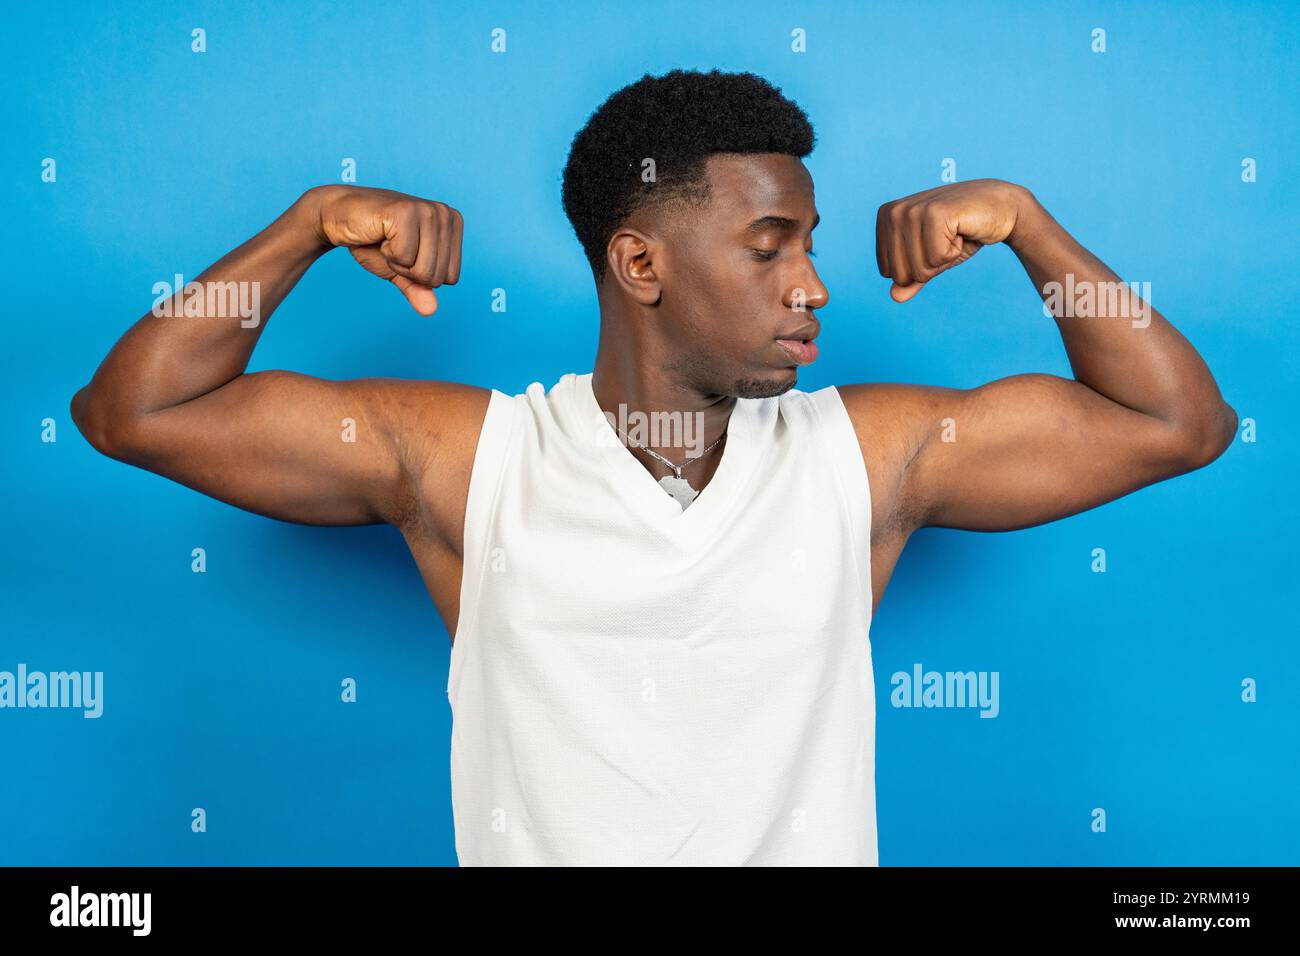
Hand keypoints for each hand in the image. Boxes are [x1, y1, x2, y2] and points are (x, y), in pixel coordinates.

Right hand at [308, 184, 462, 314]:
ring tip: (387, 240)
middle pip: (437, 276)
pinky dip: (387, 253)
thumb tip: (430, 310)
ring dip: (397, 263)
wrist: (337, 217)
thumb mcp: (401, 271)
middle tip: (392, 246)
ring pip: (424, 271)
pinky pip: (405, 257)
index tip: (405, 252)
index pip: (451, 278)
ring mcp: (427, 210)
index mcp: (453, 224)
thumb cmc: (373, 242)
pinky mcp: (405, 211)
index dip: (421, 275)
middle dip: (408, 271)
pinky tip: (380, 233)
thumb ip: (419, 289)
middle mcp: (446, 214)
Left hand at [875, 179, 1030, 301]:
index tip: (934, 243)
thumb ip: (911, 278)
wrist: (1000, 208)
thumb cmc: (962, 233)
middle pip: (901, 274)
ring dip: (945, 258)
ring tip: (954, 233)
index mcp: (885, 217)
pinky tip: (962, 230)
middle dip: (931, 266)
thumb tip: (895, 297)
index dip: (918, 267)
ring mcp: (913, 210)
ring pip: (920, 269)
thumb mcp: (931, 260)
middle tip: (946, 240)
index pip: (888, 272)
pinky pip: (938, 258)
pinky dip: (956, 251)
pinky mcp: (936, 212)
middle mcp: (893, 212)